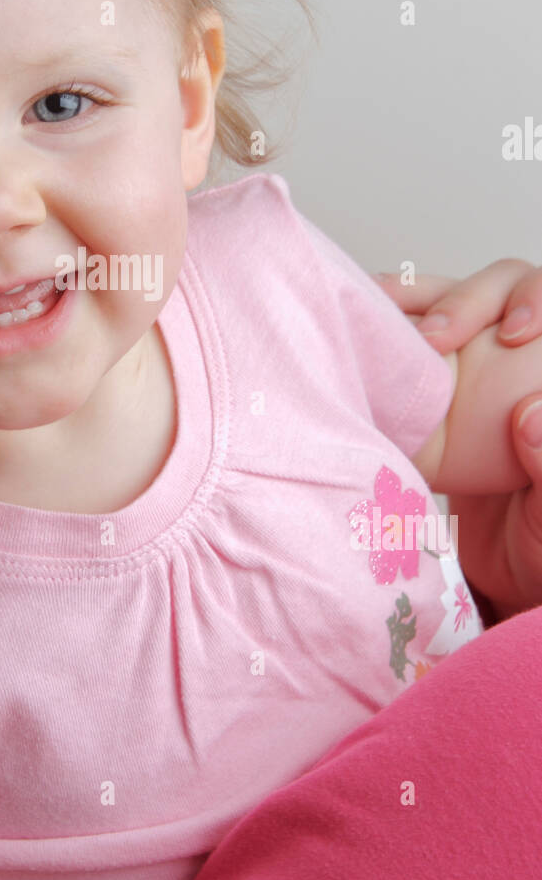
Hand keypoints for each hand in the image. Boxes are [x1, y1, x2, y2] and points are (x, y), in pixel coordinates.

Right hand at [373, 259, 541, 619]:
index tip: (511, 335)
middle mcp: (520, 359)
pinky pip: (407, 341)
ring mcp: (476, 367)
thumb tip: (532, 411)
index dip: (533, 301)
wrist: (500, 590)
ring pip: (448, 303)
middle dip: (465, 299)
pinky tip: (355, 330)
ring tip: (375, 308)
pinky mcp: (435, 388)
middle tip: (433, 336)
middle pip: (500, 289)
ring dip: (416, 300)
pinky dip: (382, 327)